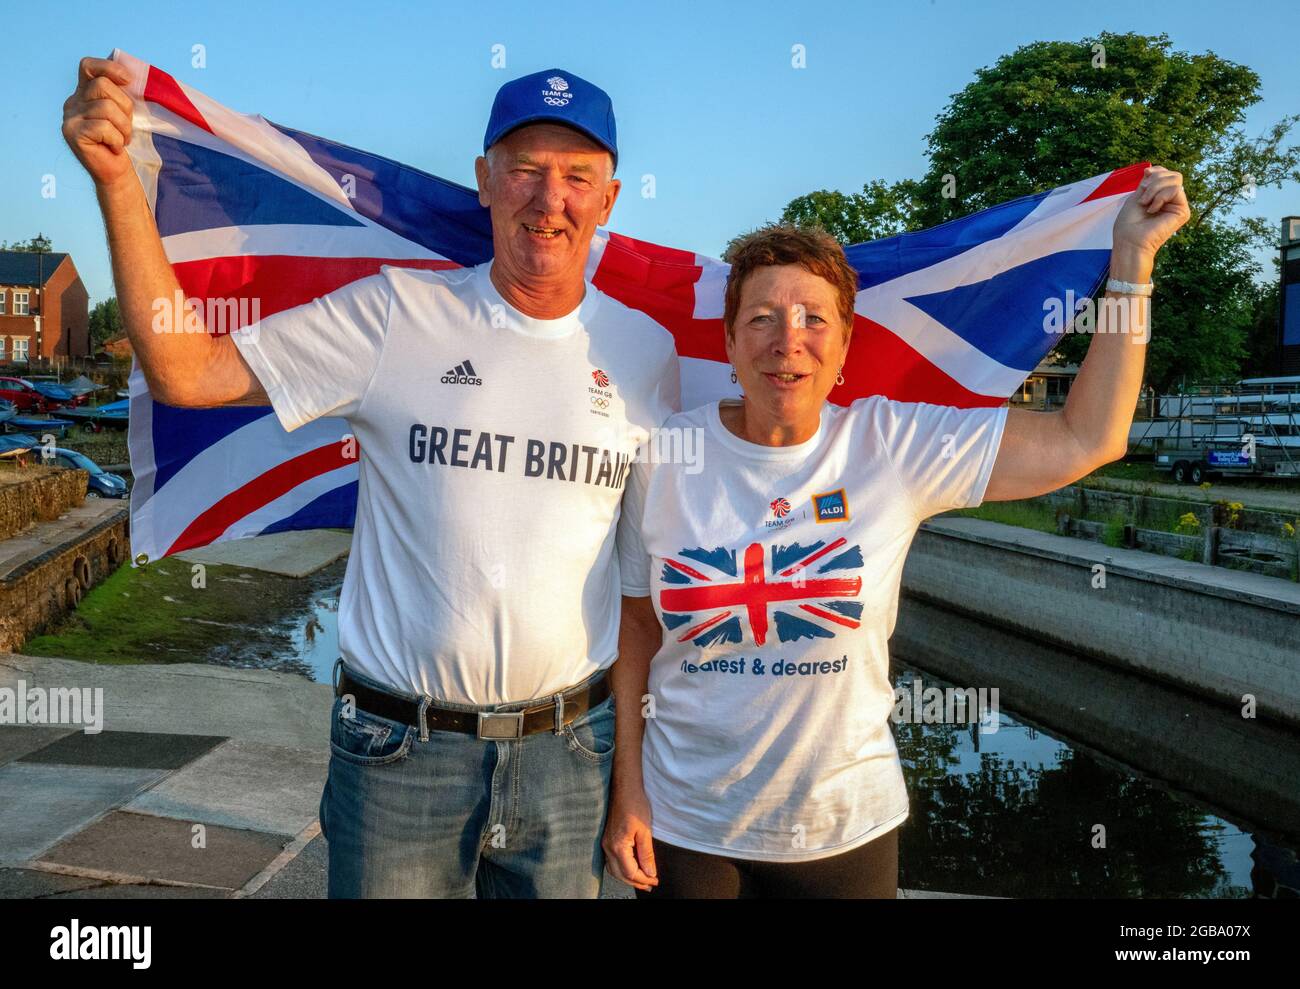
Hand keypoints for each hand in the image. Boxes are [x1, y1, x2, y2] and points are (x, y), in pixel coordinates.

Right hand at [62, 56, 136, 188]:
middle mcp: (72, 102)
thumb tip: (130, 76)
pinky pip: (104, 127)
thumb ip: (120, 93)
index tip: (128, 80)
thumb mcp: (123, 113)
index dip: (108, 68)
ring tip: (122, 139)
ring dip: (123, 127)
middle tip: (126, 127)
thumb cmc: (122, 141)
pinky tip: (114, 148)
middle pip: (102, 85)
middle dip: (124, 106)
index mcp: (83, 94)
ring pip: (106, 107)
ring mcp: (69, 118)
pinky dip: (116, 139)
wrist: (116, 173)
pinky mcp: (72, 133)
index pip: (88, 67)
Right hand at [601, 782, 658, 891]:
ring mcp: (606, 843)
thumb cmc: (635, 805)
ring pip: (614, 869)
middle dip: (635, 882)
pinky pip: (611, 861)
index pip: (630, 872)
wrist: (624, 788)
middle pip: (620, 874)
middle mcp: (608, 847)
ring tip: (642, 879)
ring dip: (627, 877)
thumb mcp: (645, 831)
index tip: (655, 881)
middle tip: (650, 885)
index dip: (644, 879)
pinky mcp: (607, 838)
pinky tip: (631, 867)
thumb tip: (650, 873)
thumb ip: (646, 854)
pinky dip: (621, 868)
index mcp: (618, 846)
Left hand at [1111, 165, 1189, 262]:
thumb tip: (1150, 169)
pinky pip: (1175, 190)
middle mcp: (1172, 200)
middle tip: (1143, 196)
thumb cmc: (1129, 223)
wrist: (1129, 240)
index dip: (1156, 171)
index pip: (1166, 173)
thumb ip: (1148, 183)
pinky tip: (1152, 210)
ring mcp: (1178, 205)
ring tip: (1145, 204)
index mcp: (1161, 196)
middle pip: (1173, 174)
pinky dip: (1160, 197)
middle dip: (1155, 180)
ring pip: (1175, 180)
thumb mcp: (1137, 196)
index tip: (1145, 175)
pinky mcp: (1183, 212)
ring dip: (1155, 189)